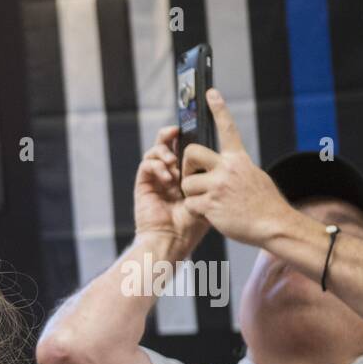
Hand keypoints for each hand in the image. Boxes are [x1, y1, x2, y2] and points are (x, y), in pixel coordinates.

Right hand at [135, 125, 208, 258]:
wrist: (173, 241)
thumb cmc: (193, 224)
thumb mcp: (209, 194)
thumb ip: (212, 174)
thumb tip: (219, 152)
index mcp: (186, 174)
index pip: (185, 146)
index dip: (187, 132)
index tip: (195, 121)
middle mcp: (170, 173)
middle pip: (167, 143)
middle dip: (171, 134)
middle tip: (177, 131)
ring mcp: (155, 179)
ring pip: (155, 151)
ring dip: (164, 151)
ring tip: (174, 162)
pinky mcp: (143, 185)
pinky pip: (146, 165)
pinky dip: (157, 165)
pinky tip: (167, 176)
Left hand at [181, 89, 297, 245]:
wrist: (274, 225)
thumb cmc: (264, 205)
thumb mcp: (254, 177)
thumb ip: (236, 169)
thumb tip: (227, 165)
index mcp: (239, 159)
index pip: (227, 129)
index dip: (218, 109)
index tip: (210, 93)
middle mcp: (228, 168)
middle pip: (191, 154)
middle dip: (185, 166)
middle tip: (192, 178)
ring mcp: (218, 186)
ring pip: (186, 184)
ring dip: (192, 195)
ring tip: (209, 204)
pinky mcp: (211, 204)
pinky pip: (190, 204)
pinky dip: (196, 212)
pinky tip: (210, 215)